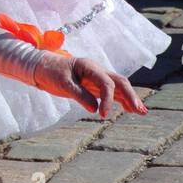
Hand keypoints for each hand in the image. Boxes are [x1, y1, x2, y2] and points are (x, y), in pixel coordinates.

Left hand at [32, 51, 147, 118]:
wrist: (41, 67)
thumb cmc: (50, 72)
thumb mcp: (62, 83)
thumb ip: (79, 95)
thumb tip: (95, 109)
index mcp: (89, 66)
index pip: (106, 83)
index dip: (108, 99)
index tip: (103, 115)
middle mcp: (96, 70)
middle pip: (119, 82)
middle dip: (130, 95)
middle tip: (139, 110)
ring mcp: (97, 77)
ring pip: (118, 87)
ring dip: (130, 98)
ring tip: (142, 112)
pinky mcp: (94, 85)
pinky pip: (112, 92)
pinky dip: (121, 100)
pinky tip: (131, 109)